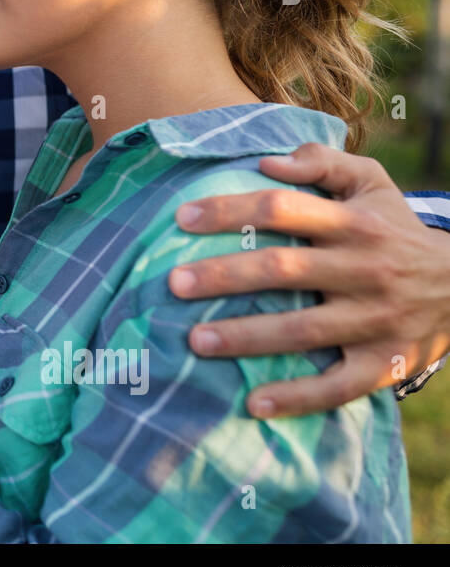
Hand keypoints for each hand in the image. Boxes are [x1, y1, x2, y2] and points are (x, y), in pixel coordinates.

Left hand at [169, 142, 449, 417]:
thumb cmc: (392, 228)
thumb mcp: (371, 183)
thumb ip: (322, 163)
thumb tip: (266, 162)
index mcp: (353, 223)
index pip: (282, 209)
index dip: (230, 211)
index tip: (180, 218)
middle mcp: (363, 270)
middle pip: (284, 269)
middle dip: (225, 276)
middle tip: (173, 283)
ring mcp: (374, 320)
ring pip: (303, 331)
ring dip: (247, 337)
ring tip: (195, 341)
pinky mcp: (384, 363)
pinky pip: (338, 386)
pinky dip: (296, 398)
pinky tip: (253, 404)